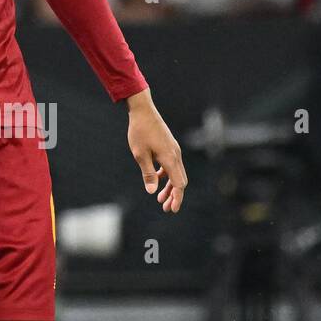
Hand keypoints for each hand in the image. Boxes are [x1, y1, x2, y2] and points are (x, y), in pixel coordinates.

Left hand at [127, 88, 187, 212]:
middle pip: (180, 180)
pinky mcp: (170, 146)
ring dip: (170, 186)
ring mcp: (174, 150)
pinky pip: (172, 165)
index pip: (178, 184)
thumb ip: (147, 174)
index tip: (172, 209)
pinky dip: (167, 175)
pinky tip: (156, 179)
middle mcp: (176, 155)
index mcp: (170, 158)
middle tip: (165, 208)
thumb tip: (152, 191)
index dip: (176, 198)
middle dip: (174, 195)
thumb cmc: (140, 132)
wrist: (143, 111)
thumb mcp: (140, 155)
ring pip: (176, 173)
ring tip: (160, 198)